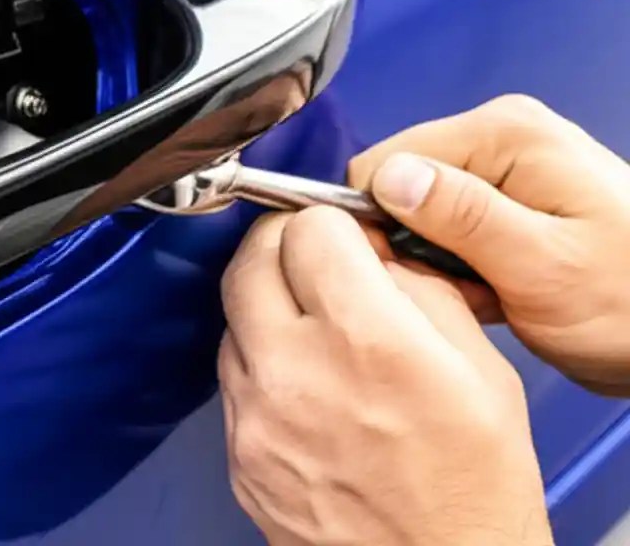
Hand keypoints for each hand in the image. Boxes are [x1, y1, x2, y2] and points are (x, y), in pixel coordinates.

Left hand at [219, 207, 550, 545]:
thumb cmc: (472, 490)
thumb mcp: (481, 369)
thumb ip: (419, 290)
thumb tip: (373, 251)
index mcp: (367, 342)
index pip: (309, 229)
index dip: (332, 224)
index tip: (347, 238)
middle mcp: (297, 374)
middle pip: (249, 260)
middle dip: (283, 246)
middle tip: (315, 259)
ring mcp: (257, 418)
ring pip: (232, 318)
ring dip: (266, 306)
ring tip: (315, 329)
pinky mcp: (238, 453)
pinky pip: (232, 378)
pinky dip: (261, 363)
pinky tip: (304, 381)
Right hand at [348, 94, 629, 394]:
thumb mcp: (542, 264)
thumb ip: (462, 216)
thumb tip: (386, 176)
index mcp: (503, 134)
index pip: (384, 162)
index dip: (376, 221)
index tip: (407, 272)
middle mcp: (499, 139)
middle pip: (398, 188)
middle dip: (410, 246)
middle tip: (456, 293)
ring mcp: (504, 172)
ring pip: (417, 217)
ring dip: (434, 264)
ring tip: (481, 298)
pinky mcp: (507, 207)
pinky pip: (447, 235)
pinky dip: (457, 271)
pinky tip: (491, 297)